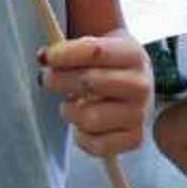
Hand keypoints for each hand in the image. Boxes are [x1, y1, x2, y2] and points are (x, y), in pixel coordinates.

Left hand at [40, 34, 152, 155]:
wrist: (132, 81)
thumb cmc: (107, 62)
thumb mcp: (94, 42)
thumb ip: (70, 42)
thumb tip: (45, 53)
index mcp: (132, 54)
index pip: (96, 52)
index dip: (65, 54)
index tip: (46, 56)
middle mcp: (141, 85)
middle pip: (91, 82)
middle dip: (60, 80)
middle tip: (47, 79)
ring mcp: (139, 114)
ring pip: (91, 118)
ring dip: (70, 111)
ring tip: (70, 103)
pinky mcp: (134, 138)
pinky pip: (99, 145)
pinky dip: (83, 137)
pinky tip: (82, 124)